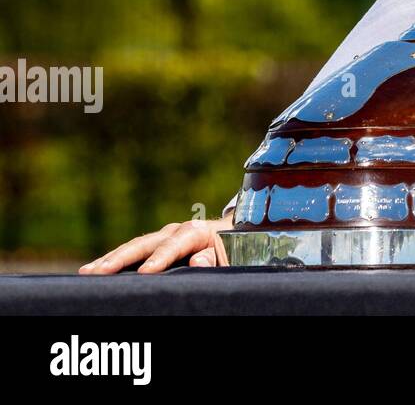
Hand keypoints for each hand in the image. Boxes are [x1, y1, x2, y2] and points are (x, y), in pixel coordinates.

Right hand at [78, 212, 233, 273]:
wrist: (237, 236)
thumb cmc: (235, 249)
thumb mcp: (231, 255)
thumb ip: (216, 257)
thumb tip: (198, 259)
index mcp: (197, 232)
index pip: (175, 244)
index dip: (160, 258)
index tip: (145, 272)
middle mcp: (176, 231)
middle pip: (145, 243)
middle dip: (121, 258)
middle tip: (98, 272)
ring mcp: (162, 237)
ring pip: (133, 248)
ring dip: (110, 259)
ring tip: (87, 273)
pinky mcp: (154, 246)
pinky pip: (132, 253)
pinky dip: (113, 261)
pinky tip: (93, 271)